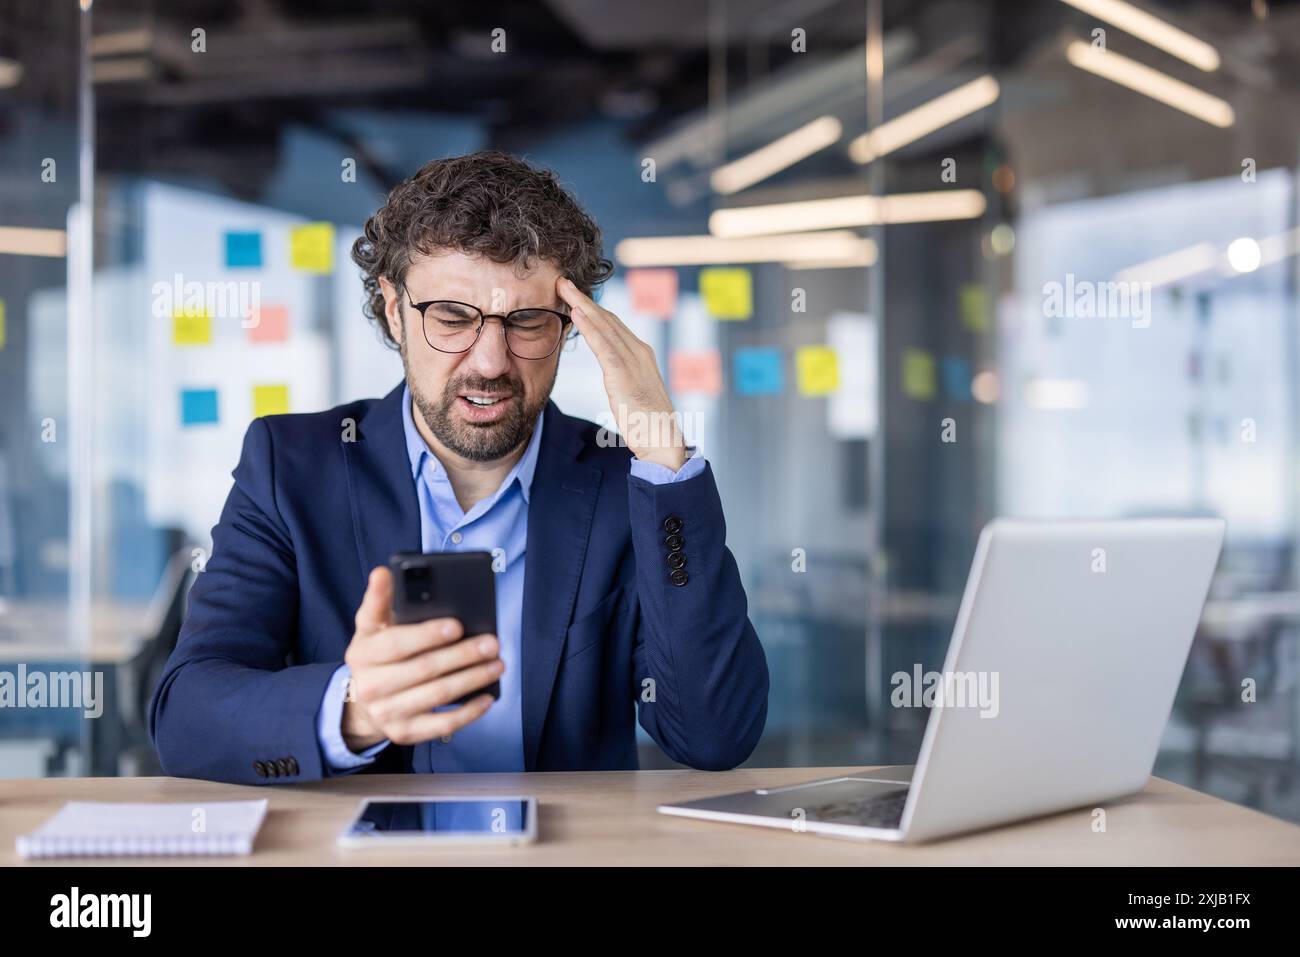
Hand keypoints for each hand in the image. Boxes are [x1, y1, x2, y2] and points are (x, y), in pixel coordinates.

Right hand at [341, 567, 503, 749]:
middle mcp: (370, 686)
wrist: (363, 701)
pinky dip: (468, 712)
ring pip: (437, 695)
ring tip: (497, 664)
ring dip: (473, 679)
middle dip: (462, 655)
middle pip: (424, 669)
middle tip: (492, 643)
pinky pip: (442, 725)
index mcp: (362, 653)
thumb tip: (383, 572)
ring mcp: (387, 713)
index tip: (457, 625)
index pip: (396, 643)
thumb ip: (379, 599)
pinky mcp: (404, 733)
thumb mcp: (371, 625)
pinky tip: (487, 697)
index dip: (427, 634)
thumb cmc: (377, 653)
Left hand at [557, 276, 685, 471]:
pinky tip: (576, 313)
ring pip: (604, 325)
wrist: (664, 440)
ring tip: (564, 288)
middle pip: (607, 318)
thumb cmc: (648, 423)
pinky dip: (589, 327)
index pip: (613, 325)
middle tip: (563, 281)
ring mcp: (633, 361)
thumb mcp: (634, 393)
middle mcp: (639, 351)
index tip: (574, 295)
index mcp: (641, 355)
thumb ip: (623, 378)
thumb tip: (614, 375)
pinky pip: (602, 345)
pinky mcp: (623, 374)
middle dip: (584, 299)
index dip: (592, 308)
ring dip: (582, 305)